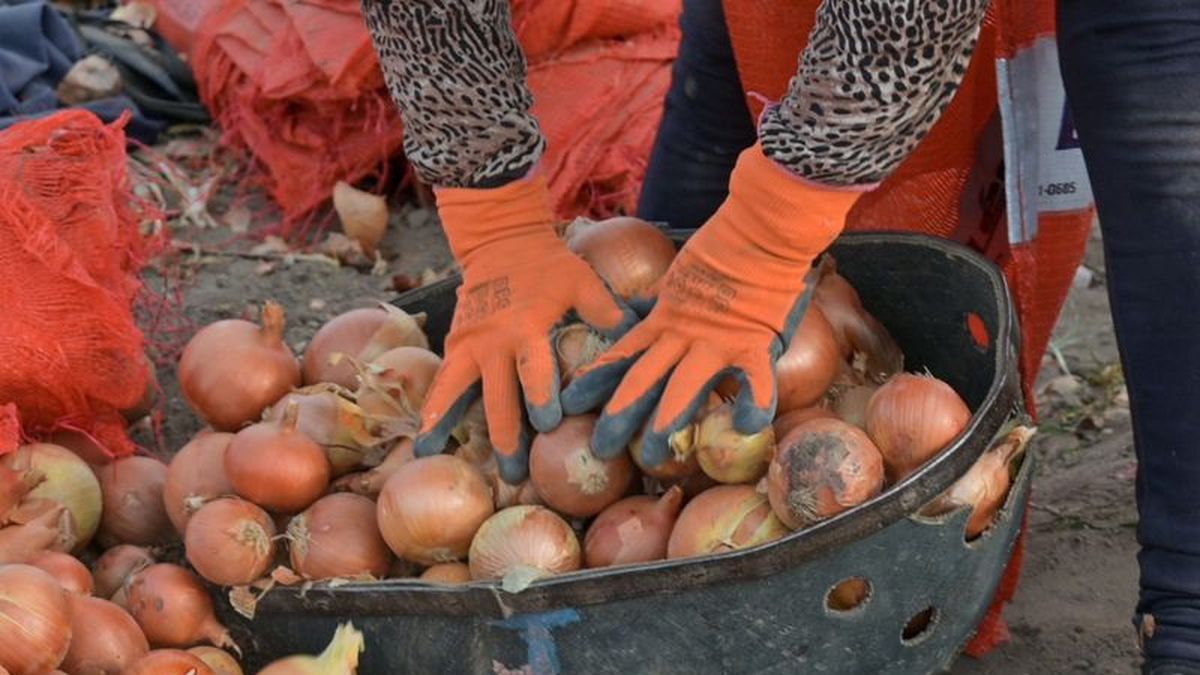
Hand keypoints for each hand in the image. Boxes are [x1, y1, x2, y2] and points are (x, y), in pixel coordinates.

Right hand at [415, 176, 632, 482]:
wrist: (501, 241)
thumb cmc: (548, 266)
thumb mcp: (581, 281)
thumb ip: (606, 310)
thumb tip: (637, 337)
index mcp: (526, 327)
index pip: (534, 369)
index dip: (541, 397)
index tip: (549, 425)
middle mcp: (492, 340)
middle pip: (496, 394)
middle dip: (505, 435)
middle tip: (513, 472)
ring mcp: (468, 344)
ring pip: (455, 390)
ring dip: (448, 424)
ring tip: (434, 455)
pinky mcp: (454, 344)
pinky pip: (442, 381)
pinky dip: (433, 410)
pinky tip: (426, 440)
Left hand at [562, 144, 863, 464]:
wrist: (757, 231)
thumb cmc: (720, 249)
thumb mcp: (676, 277)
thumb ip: (657, 300)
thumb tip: (634, 311)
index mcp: (662, 320)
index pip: (620, 354)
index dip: (594, 380)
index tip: (570, 404)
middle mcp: (681, 336)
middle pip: (641, 380)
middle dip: (618, 416)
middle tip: (599, 449)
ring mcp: (715, 342)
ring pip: (682, 389)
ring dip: (664, 424)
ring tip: (650, 457)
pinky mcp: (751, 344)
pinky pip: (755, 382)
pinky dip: (755, 404)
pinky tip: (747, 428)